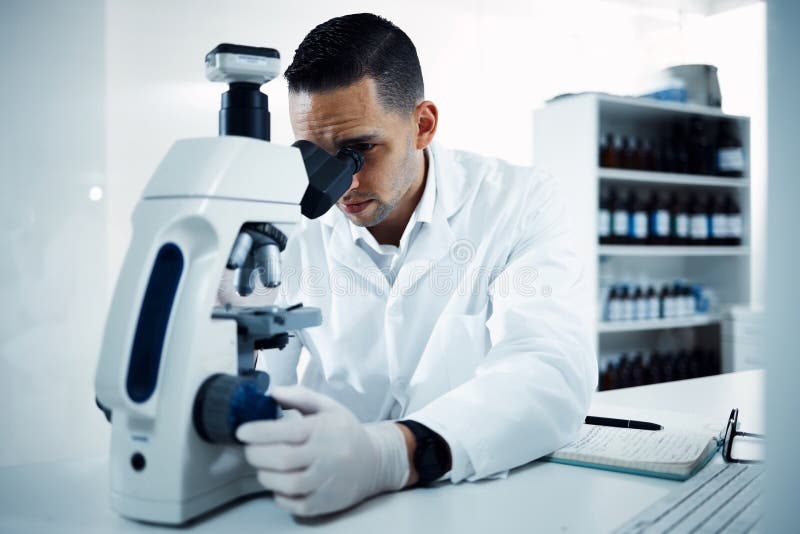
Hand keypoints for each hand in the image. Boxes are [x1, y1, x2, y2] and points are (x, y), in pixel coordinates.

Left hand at [237, 385, 409, 516]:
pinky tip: (278, 484)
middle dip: (257, 454)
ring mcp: (328, 482)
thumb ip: (299, 396)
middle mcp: (327, 456)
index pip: (288, 431)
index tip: (241, 432)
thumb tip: (270, 393)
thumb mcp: (327, 406)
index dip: (260, 432)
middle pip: (283, 460)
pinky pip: (296, 505)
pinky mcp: (326, 503)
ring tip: (263, 466)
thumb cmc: (344, 431)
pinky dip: (280, 497)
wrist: (375, 461)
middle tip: (249, 449)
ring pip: (287, 485)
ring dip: (266, 476)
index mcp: (325, 429)